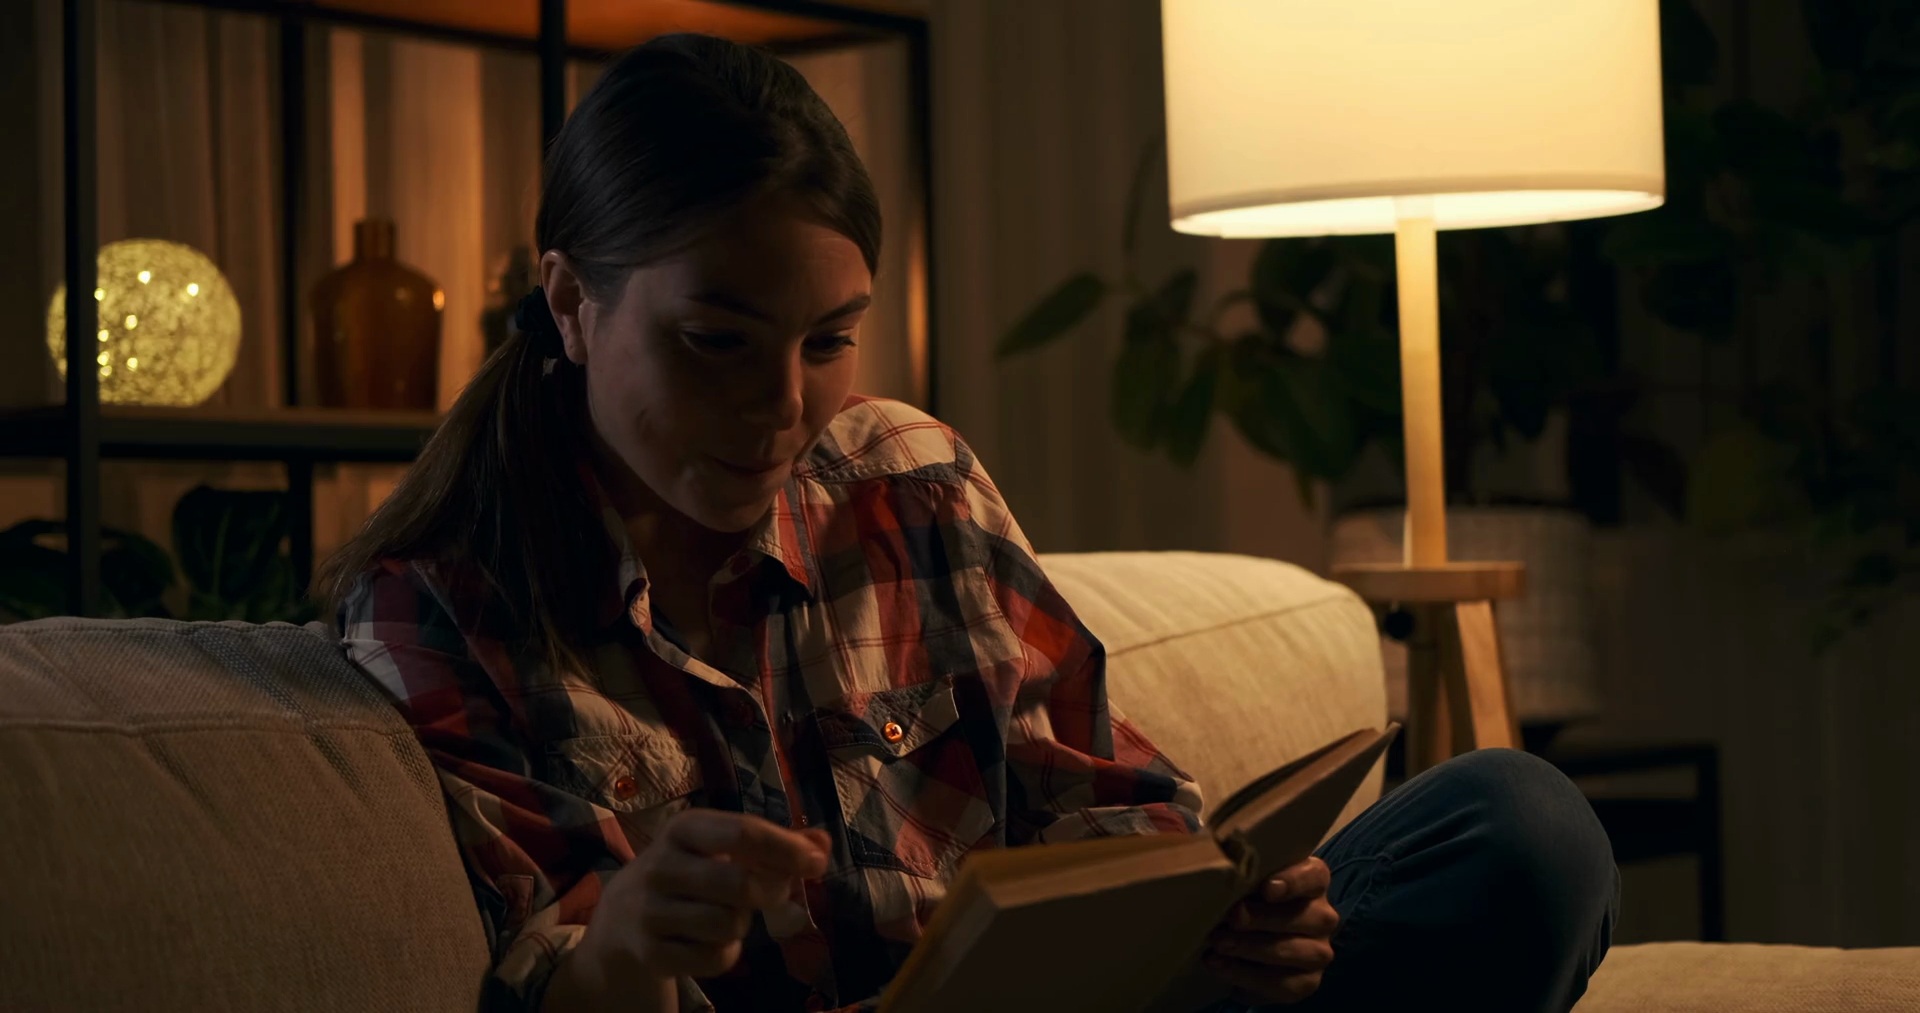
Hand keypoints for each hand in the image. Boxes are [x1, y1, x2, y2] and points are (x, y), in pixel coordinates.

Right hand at [577, 810, 829, 984]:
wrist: (623, 916)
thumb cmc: (690, 870)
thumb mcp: (722, 845)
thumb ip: (775, 843)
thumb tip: (822, 844)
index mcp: (684, 829)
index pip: (743, 832)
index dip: (787, 849)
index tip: (816, 863)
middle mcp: (661, 867)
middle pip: (739, 884)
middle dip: (770, 891)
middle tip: (776, 893)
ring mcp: (652, 912)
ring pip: (729, 925)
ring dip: (743, 924)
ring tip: (730, 915)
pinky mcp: (652, 953)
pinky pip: (716, 959)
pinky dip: (727, 953)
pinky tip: (712, 941)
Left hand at [1203, 856, 1337, 1006]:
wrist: (1241, 945)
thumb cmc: (1243, 901)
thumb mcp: (1242, 882)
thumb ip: (1238, 872)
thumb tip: (1217, 862)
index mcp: (1311, 882)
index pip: (1314, 876)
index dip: (1294, 881)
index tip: (1267, 888)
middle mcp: (1322, 916)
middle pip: (1307, 916)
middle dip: (1264, 918)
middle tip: (1231, 918)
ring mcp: (1318, 951)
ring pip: (1297, 952)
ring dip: (1253, 948)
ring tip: (1219, 944)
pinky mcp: (1306, 982)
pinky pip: (1284, 984)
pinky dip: (1248, 976)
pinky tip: (1221, 966)